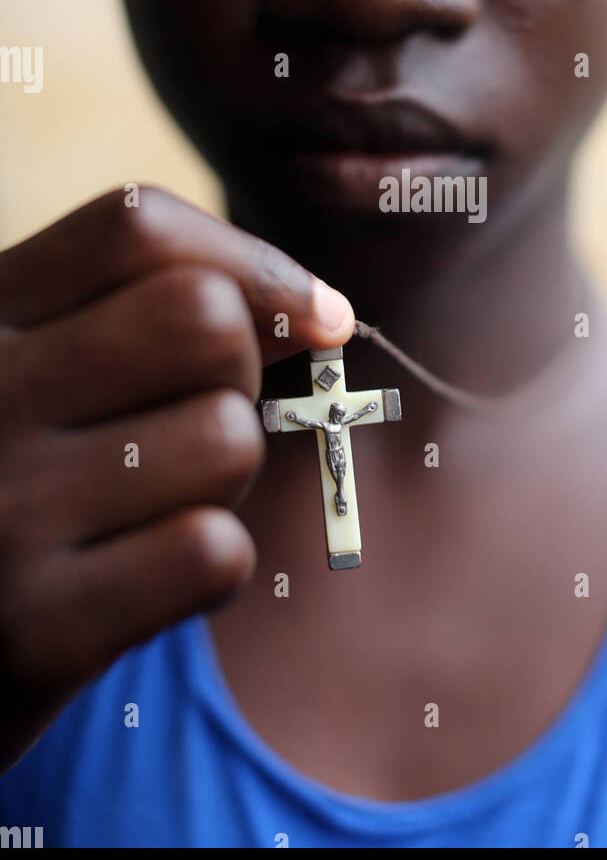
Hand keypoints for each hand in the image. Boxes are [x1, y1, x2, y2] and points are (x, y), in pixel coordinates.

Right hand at [0, 186, 353, 774]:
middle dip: (241, 374)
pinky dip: (211, 568)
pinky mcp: (34, 630)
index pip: (138, 228)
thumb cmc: (0, 486)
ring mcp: (3, 511)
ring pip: (227, 439)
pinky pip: (213, 551)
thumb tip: (322, 313)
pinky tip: (144, 580)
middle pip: (204, 320)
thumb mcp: (21, 372)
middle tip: (195, 425)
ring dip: (224, 481)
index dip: (255, 263)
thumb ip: (125, 317)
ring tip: (151, 508)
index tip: (315, 317)